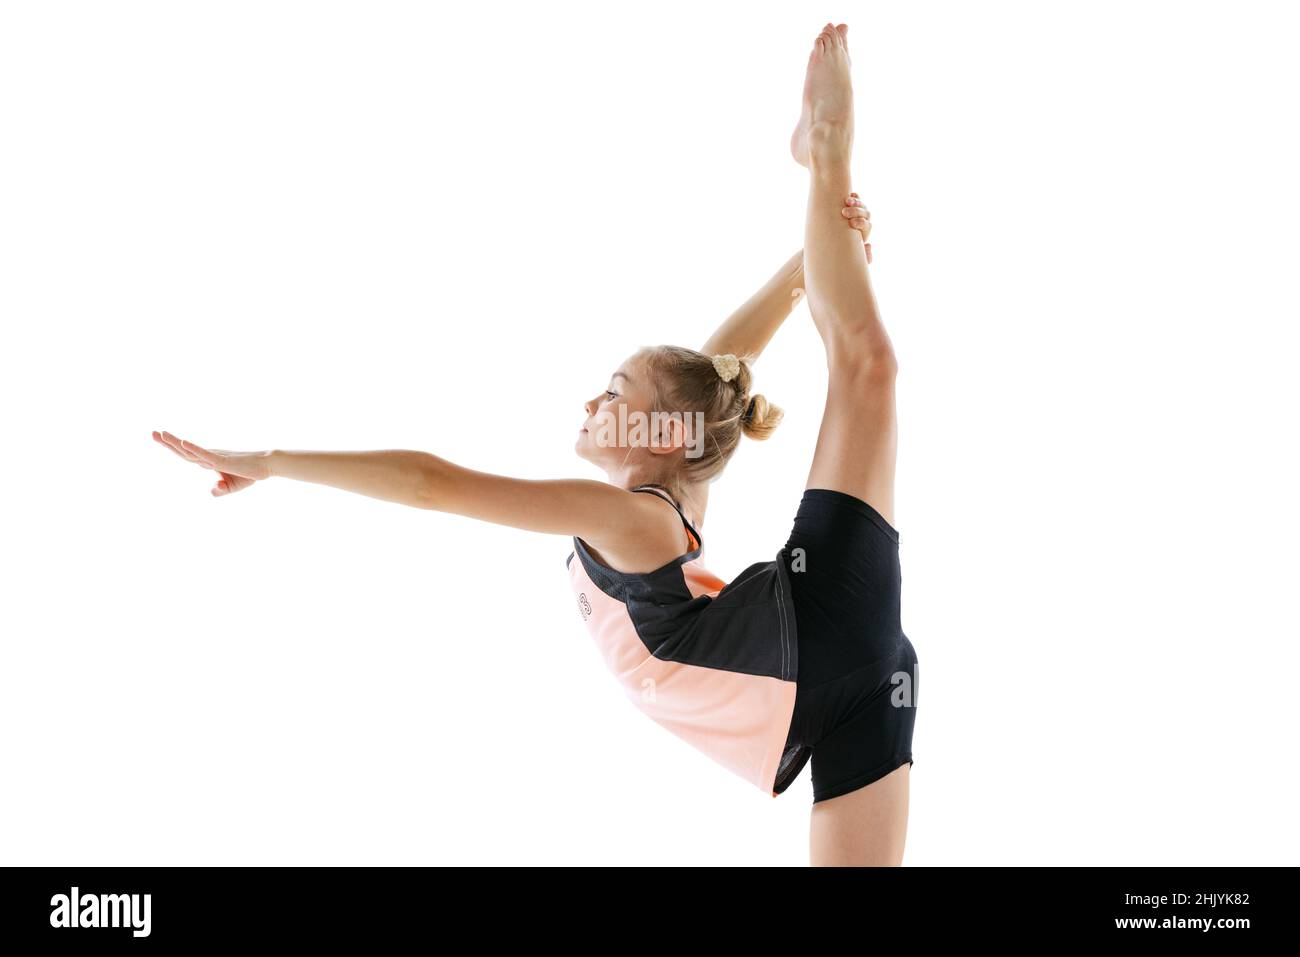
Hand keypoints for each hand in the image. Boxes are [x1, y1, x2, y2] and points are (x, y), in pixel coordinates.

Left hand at [153, 430, 270, 495]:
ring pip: (191, 451)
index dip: (172, 447)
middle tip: (152, 433)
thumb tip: (212, 490)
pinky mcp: (223, 460)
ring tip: (162, 434)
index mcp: (208, 461)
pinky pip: (206, 455)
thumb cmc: (249, 474)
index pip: (186, 454)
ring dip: (176, 443)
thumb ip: (221, 490)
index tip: (159, 437)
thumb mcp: (232, 486)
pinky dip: (194, 449)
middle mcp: (208, 457)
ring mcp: (214, 458)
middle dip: (167, 442)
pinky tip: (184, 444)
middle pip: (184, 450)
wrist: (265, 467)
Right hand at [842, 192, 872, 263]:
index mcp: (864, 232)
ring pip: (861, 204)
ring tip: (847, 202)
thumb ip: (863, 256)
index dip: (861, 223)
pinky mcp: (852, 205)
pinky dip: (854, 196)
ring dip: (855, 202)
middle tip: (845, 212)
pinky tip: (848, 195)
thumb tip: (869, 245)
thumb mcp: (852, 256)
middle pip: (865, 213)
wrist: (834, 244)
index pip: (867, 225)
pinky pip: (856, 198)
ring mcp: (858, 211)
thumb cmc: (843, 250)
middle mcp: (863, 220)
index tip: (851, 224)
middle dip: (856, 211)